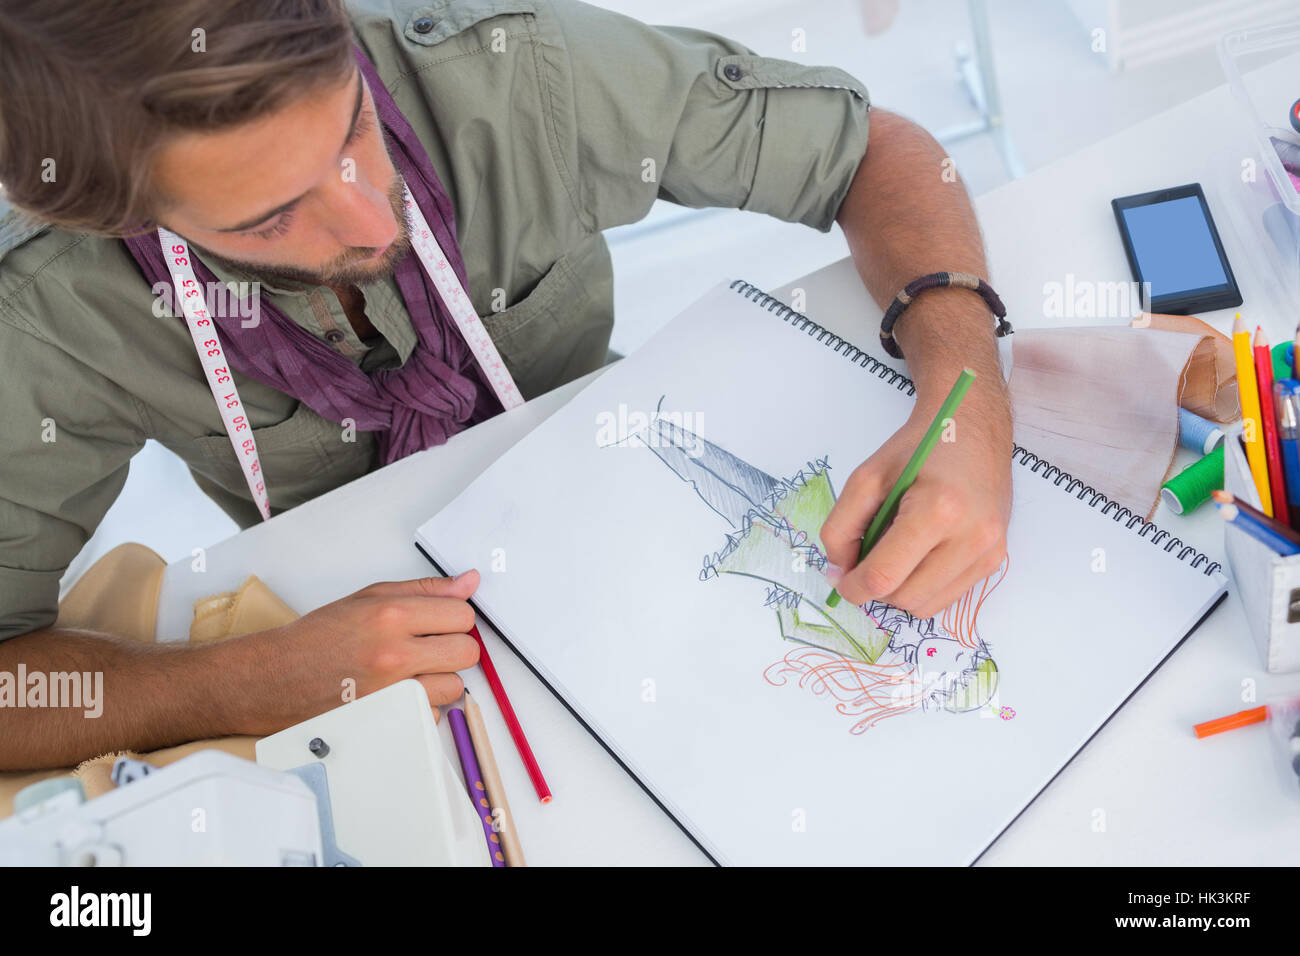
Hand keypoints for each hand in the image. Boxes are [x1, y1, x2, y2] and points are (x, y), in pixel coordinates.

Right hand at [222, 570, 481, 733]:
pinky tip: (399, 693)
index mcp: (391, 615)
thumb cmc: (317, 638)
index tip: (440, 622)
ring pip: (455, 687)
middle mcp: (394, 654)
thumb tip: (468, 582)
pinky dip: (423, 705)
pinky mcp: (388, 720)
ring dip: (440, 680)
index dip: (454, 618)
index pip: (462, 614)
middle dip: (454, 648)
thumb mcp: (368, 597)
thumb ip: (424, 590)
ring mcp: (392, 692)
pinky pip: (433, 713)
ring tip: (410, 672)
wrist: (273, 678)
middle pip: (467, 652)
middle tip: (429, 648)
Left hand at [820, 394, 1010, 618]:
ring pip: (926, 606)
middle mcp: (972, 536)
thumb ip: (842, 528)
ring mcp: (989, 551)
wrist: (971, 428)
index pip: (885, 576)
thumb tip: (839, 574)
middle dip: (876, 588)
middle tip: (866, 560)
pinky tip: (918, 555)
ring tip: (895, 553)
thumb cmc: (919, 448)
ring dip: (900, 591)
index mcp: (938, 510)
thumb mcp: (866, 478)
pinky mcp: (996, 559)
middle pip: (905, 598)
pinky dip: (923, 586)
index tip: (841, 581)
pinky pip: (947, 597)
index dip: (853, 587)